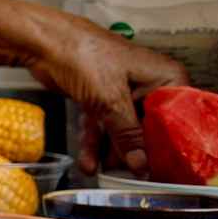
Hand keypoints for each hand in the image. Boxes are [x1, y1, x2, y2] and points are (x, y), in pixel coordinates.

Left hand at [0, 1, 184, 174]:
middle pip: (148, 125)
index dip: (165, 142)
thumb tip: (140, 161)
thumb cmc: (82, 55)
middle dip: (135, 151)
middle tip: (130, 175)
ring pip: (122, 128)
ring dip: (111, 152)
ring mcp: (123, 90)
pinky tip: (88, 162)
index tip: (156, 164)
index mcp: (164, 76)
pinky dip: (94, 142)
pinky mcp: (100, 96)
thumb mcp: (110, 100)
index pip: (174, 116)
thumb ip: (127, 133)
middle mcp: (147, 83)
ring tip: (106, 173)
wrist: (43, 43)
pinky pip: (102, 124)